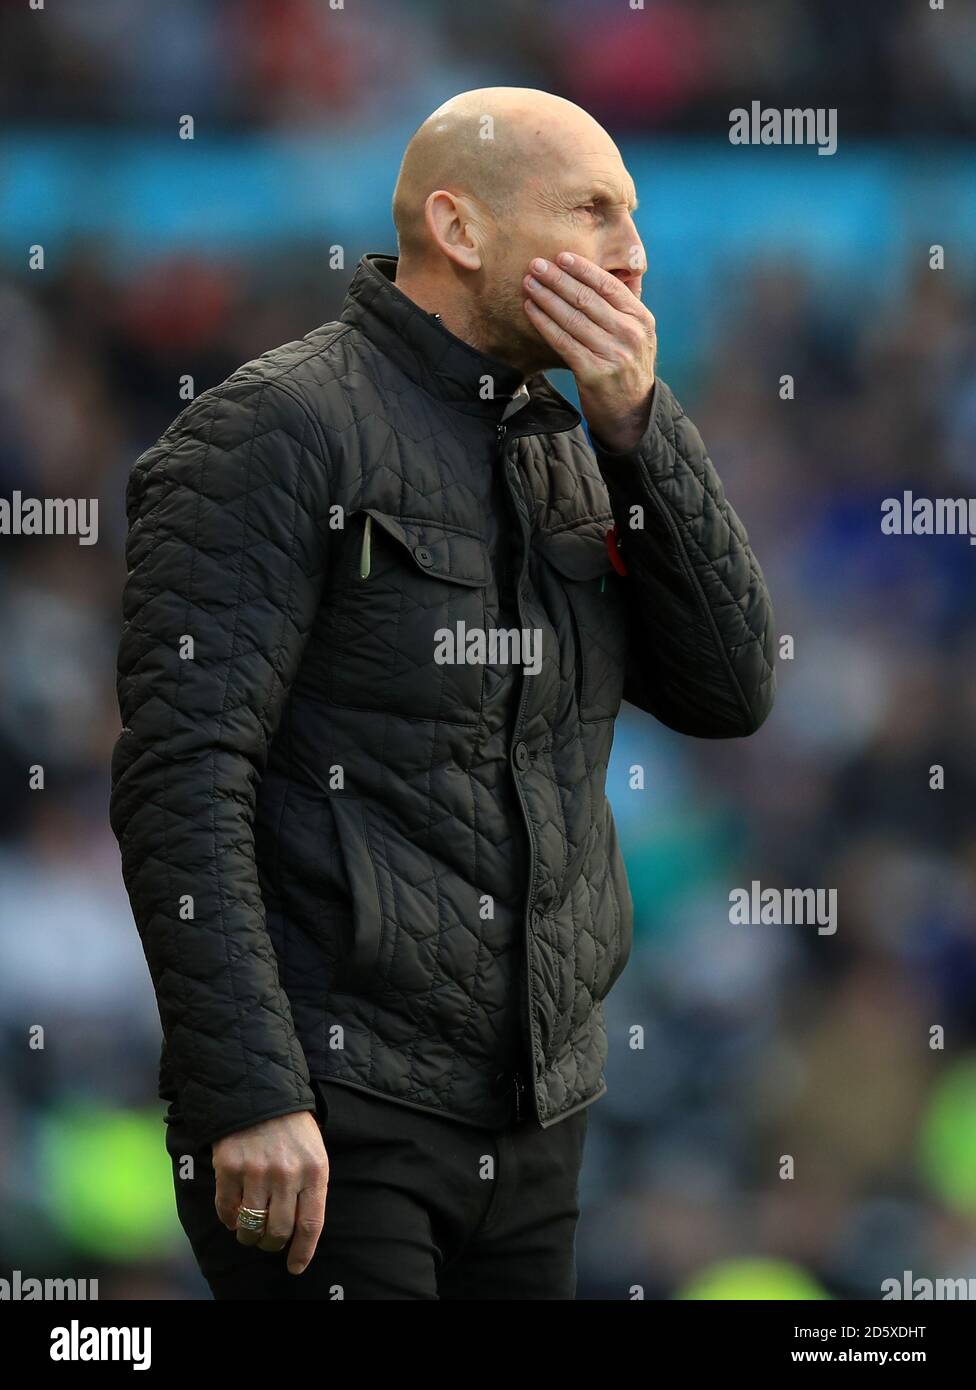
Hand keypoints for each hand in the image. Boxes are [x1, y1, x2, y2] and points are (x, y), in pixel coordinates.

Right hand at [212, 1110, 328, 1275]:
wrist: (259, 1092)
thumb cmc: (291, 1128)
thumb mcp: (313, 1152)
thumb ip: (310, 1187)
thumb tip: (300, 1232)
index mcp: (314, 1169)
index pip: (311, 1224)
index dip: (302, 1251)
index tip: (295, 1267)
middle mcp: (287, 1173)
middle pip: (279, 1231)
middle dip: (272, 1243)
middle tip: (268, 1240)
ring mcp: (256, 1171)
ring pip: (251, 1225)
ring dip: (249, 1235)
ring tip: (250, 1229)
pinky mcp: (229, 1167)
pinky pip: (226, 1210)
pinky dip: (229, 1220)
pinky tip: (233, 1215)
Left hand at [522, 252, 656, 452]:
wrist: (632, 412)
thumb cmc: (628, 367)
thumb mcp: (638, 334)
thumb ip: (623, 306)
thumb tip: (604, 271)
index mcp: (640, 318)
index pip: (608, 285)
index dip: (582, 268)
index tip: (561, 256)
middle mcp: (629, 333)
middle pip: (586, 298)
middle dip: (558, 279)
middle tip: (536, 264)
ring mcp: (612, 354)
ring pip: (572, 318)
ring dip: (546, 298)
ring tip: (529, 284)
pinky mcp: (593, 373)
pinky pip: (562, 342)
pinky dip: (544, 323)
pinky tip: (531, 310)